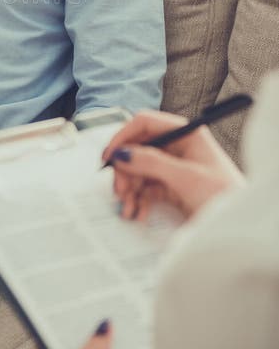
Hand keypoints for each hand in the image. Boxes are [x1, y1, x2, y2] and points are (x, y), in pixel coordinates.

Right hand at [101, 110, 244, 220]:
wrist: (239, 225)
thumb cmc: (224, 195)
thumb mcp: (186, 177)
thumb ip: (152, 162)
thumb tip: (122, 154)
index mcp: (185, 133)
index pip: (145, 123)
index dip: (124, 137)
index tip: (109, 156)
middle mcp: (177, 147)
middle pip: (137, 148)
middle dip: (125, 170)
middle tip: (119, 190)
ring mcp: (173, 167)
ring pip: (138, 170)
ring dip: (129, 188)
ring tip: (128, 207)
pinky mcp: (171, 186)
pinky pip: (145, 188)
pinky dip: (138, 200)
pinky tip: (137, 213)